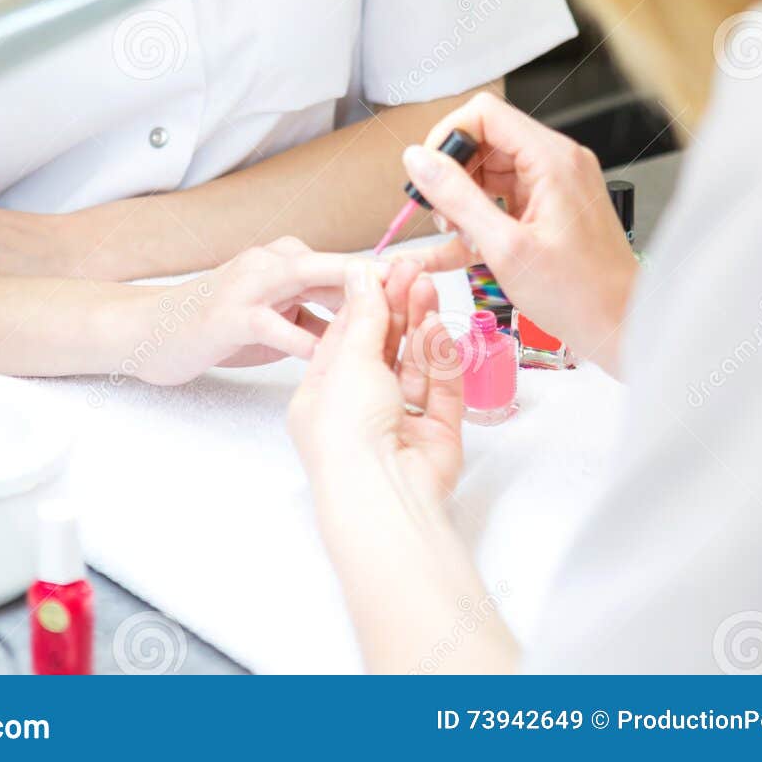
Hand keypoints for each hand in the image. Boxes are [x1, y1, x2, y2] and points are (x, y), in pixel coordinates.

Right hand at [137, 236, 402, 385]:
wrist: (152, 331)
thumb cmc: (219, 327)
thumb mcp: (277, 317)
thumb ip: (319, 315)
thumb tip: (366, 326)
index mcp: (288, 262)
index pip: (348, 266)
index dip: (388, 274)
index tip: (432, 277)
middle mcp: (273, 262)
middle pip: (339, 266)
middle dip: (382, 275)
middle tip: (427, 282)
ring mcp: (250, 285)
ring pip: (311, 281)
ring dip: (352, 296)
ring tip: (393, 312)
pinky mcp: (229, 316)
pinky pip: (275, 324)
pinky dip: (303, 338)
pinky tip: (329, 355)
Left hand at [289, 258, 463, 509]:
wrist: (383, 492)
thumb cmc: (347, 427)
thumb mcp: (349, 360)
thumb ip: (364, 315)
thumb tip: (361, 272)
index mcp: (323, 395)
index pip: (345, 339)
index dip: (366, 302)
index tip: (384, 269)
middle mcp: (360, 409)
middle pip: (383, 348)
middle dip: (397, 308)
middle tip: (414, 270)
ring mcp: (399, 422)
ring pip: (413, 364)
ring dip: (418, 325)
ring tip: (427, 286)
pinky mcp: (435, 433)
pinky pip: (438, 389)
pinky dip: (439, 359)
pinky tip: (437, 326)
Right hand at [400, 92, 637, 373]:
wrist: (623, 328)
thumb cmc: (579, 295)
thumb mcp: (505, 247)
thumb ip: (457, 198)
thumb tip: (418, 160)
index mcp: (551, 159)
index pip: (485, 113)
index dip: (448, 136)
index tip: (428, 173)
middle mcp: (556, 162)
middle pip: (485, 141)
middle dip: (454, 174)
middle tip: (441, 215)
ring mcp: (555, 184)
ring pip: (490, 170)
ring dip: (464, 199)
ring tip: (457, 236)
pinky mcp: (551, 207)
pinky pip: (503, 198)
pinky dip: (480, 217)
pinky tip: (455, 246)